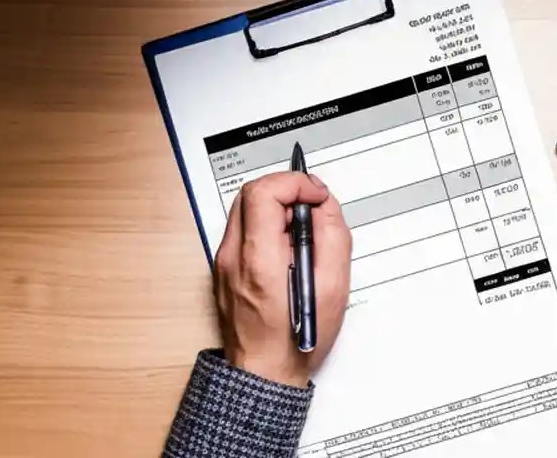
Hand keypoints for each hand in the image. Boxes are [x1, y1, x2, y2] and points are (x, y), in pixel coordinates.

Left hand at [213, 172, 351, 386]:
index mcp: (259, 260)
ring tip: (301, 235)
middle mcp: (233, 257)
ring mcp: (223, 262)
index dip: (295, 184)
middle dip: (286, 192)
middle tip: (310, 210)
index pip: (264, 192)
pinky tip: (286, 251)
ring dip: (276, 209)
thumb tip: (323, 204)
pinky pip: (243, 230)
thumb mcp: (332, 288)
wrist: (263, 373)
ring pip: (246, 209)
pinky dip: (266, 227)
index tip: (316, 196)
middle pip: (251, 193)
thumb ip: (332, 237)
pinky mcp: (223, 268)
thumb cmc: (296, 341)